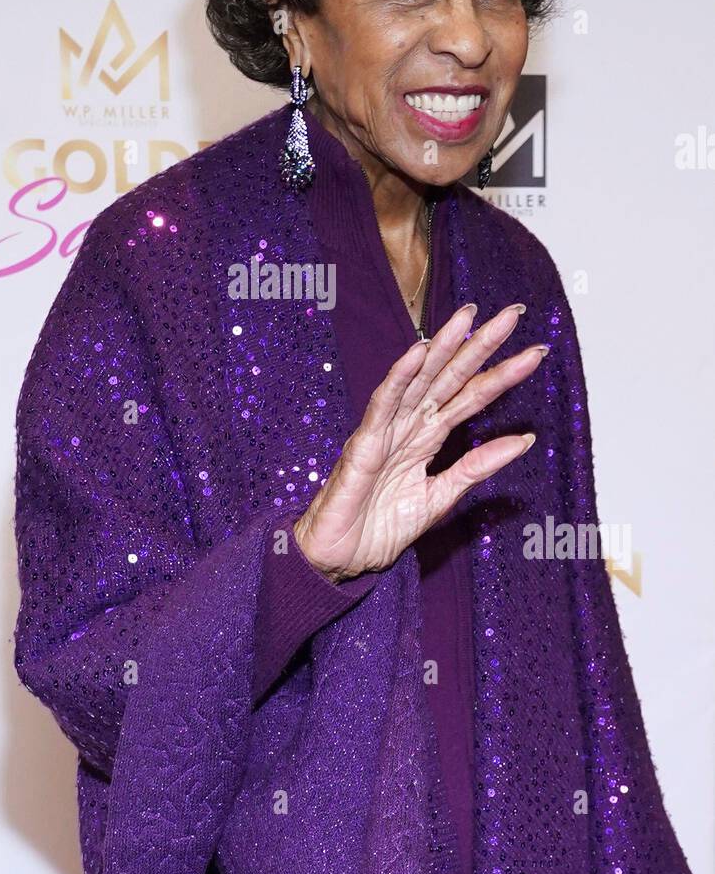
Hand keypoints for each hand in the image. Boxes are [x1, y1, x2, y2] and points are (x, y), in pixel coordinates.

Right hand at [292, 302, 545, 582]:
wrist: (340, 559)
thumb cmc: (380, 527)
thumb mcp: (441, 498)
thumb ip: (478, 467)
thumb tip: (525, 439)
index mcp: (428, 437)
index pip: (471, 396)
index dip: (502, 374)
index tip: (534, 352)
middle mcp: (410, 425)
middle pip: (451, 377)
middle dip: (481, 345)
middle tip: (513, 313)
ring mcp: (387, 430)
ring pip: (420, 380)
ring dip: (444, 347)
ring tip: (469, 316)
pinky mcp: (365, 444)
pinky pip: (384, 405)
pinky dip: (400, 377)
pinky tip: (418, 352)